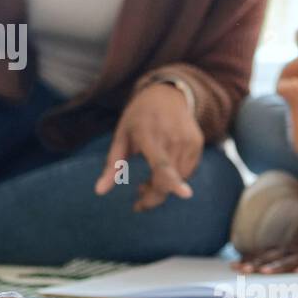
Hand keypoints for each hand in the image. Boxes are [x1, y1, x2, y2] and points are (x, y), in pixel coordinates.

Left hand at [95, 82, 202, 211]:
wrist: (166, 94)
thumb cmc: (138, 118)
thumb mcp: (120, 136)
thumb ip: (112, 165)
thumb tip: (99, 192)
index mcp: (148, 135)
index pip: (163, 163)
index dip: (173, 181)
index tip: (186, 194)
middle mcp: (172, 137)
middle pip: (169, 179)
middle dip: (154, 197)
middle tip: (139, 203)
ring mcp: (188, 140)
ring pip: (179, 178)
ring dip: (163, 188)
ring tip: (147, 183)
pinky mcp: (198, 143)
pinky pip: (188, 171)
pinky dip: (175, 178)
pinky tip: (164, 172)